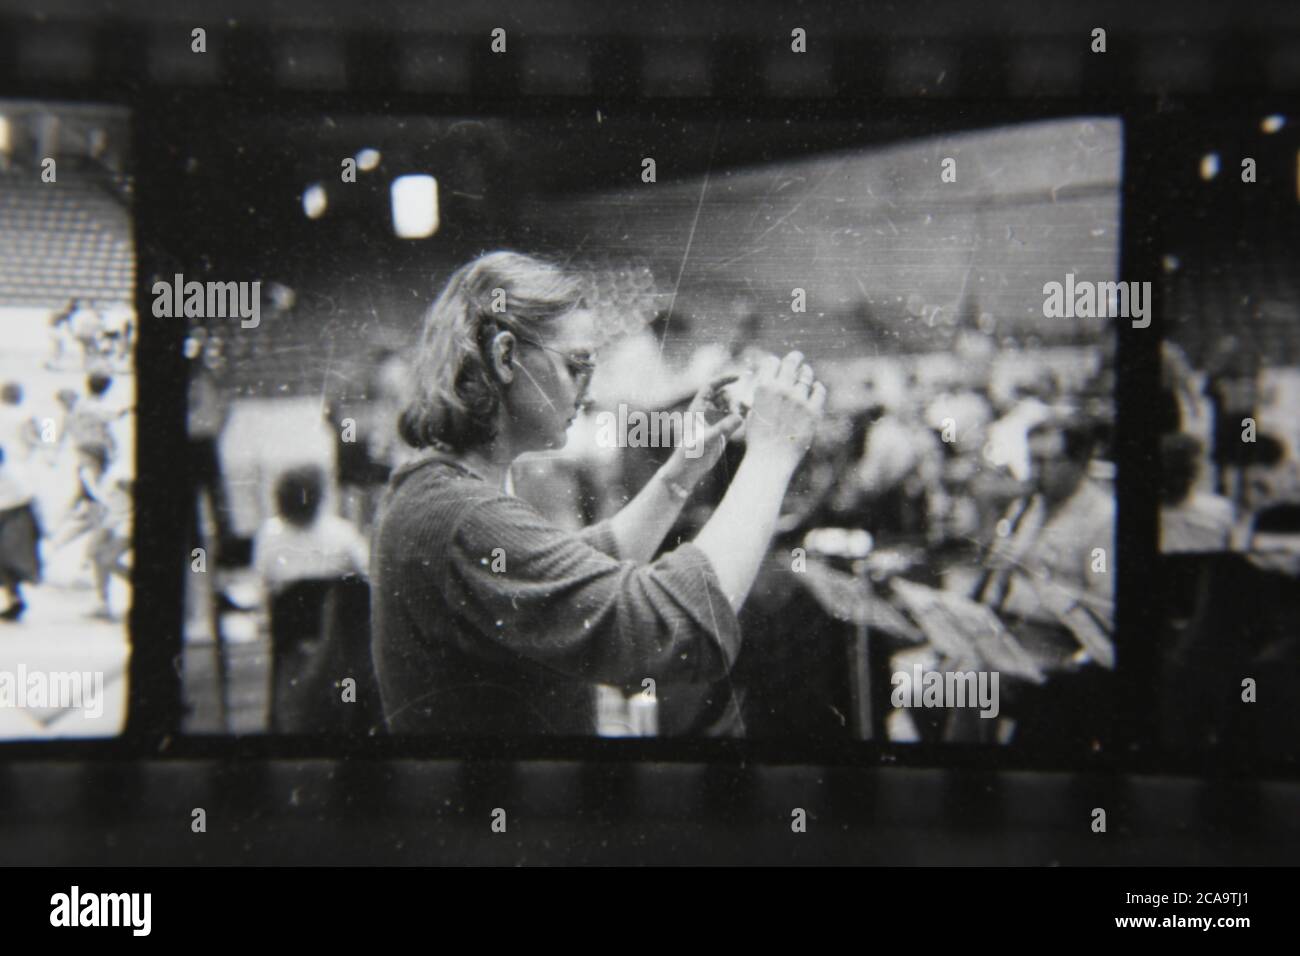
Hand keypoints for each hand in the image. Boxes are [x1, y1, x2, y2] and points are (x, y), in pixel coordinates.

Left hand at [662, 374, 744, 489]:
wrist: (688, 469)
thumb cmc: (691, 453)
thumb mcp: (708, 439)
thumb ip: (724, 427)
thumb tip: (740, 417)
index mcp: (697, 408)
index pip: (711, 387)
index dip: (724, 380)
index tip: (738, 377)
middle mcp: (706, 412)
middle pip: (724, 396)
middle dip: (733, 400)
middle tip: (737, 413)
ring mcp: (714, 421)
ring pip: (730, 407)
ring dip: (738, 407)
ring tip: (745, 414)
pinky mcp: (722, 431)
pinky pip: (734, 418)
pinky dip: (741, 416)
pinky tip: (747, 418)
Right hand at [743, 351, 825, 472]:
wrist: (770, 459)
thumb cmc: (758, 439)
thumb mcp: (753, 412)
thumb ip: (762, 396)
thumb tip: (770, 384)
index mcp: (763, 388)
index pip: (772, 362)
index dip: (775, 362)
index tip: (778, 365)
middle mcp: (782, 390)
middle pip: (791, 362)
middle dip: (794, 358)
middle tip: (797, 357)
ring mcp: (799, 400)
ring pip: (806, 375)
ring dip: (805, 372)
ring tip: (805, 373)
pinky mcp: (813, 411)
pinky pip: (819, 391)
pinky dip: (817, 387)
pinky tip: (815, 387)